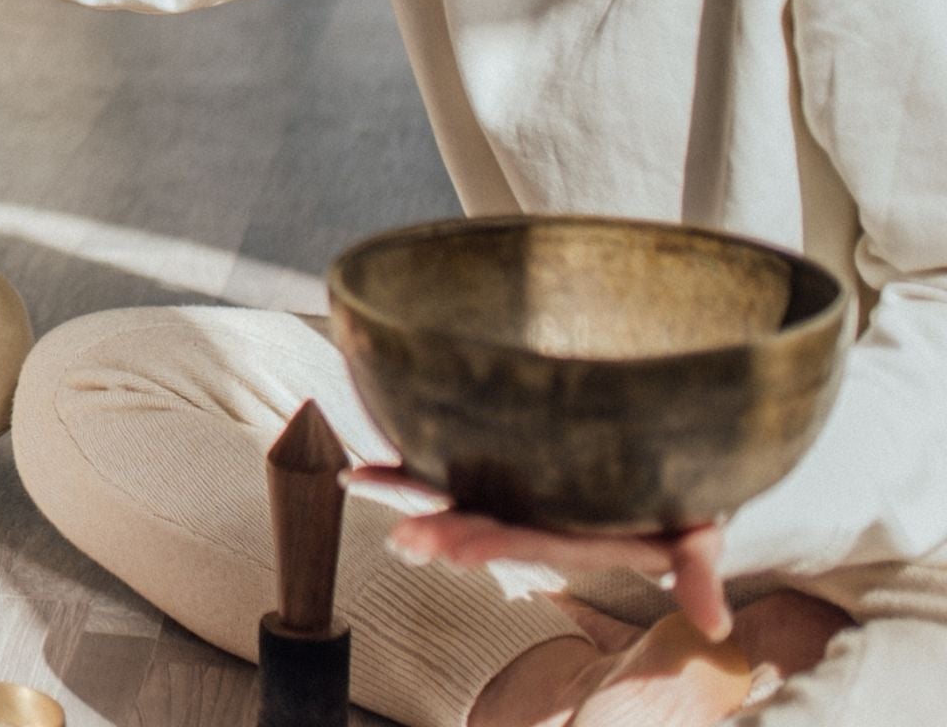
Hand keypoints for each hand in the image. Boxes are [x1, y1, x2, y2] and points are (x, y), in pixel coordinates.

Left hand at [353, 467, 731, 640]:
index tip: (439, 546)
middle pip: (478, 521)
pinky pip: (459, 454)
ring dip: (411, 488)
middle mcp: (537, 514)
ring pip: (458, 491)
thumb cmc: (688, 508)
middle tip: (394, 534)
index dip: (480, 542)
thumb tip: (713, 619)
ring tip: (360, 482)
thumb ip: (700, 570)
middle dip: (436, 527)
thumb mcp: (700, 536)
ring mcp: (521, 489)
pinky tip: (374, 453)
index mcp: (572, 535)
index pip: (520, 541)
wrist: (676, 480)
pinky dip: (418, 453)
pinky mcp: (513, 457)